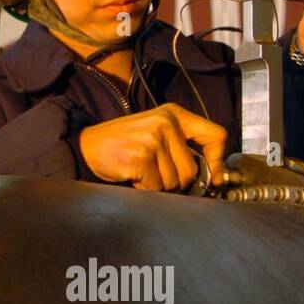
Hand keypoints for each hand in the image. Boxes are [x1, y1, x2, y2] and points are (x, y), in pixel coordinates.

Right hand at [78, 103, 227, 191]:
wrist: (85, 146)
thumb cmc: (122, 144)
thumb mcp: (155, 132)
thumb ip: (180, 145)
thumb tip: (212, 176)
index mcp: (174, 114)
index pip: (215, 135)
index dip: (217, 161)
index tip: (214, 177)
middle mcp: (166, 123)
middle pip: (192, 170)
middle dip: (175, 181)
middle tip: (155, 174)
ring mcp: (153, 139)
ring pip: (175, 181)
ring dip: (158, 186)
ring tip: (141, 172)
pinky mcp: (141, 156)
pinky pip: (156, 187)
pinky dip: (145, 189)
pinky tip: (133, 176)